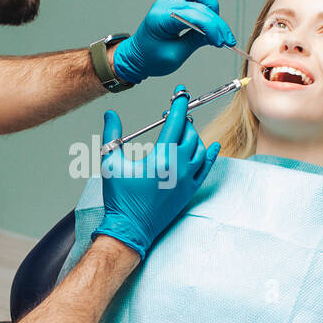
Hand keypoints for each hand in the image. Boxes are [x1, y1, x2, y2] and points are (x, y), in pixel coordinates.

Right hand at [94, 86, 219, 259]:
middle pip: (189, 134)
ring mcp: (187, 180)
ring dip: (192, 136)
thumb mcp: (110, 163)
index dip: (179, 105)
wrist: (130, 229)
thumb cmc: (119, 198)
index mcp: (162, 157)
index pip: (176, 122)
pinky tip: (212, 147)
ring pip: (199, 149)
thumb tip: (111, 114)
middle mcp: (179, 167)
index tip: (181, 94)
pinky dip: (209, 155)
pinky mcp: (190, 191)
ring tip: (183, 130)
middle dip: (182, 120)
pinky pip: (205, 168)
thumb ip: (112, 135)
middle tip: (173, 114)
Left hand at [110, 0, 236, 84]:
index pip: (193, 15)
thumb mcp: (175, 55)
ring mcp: (170, 1)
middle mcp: (165, 4)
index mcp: (160, 17)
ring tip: (217, 30)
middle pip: (198, 4)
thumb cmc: (150, 58)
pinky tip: (210, 23)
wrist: (136, 57)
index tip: (222, 42)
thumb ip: (196, 41)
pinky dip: (206, 8)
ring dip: (211, 9)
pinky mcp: (175, 3)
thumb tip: (216, 35)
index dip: (211, 27)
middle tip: (226, 40)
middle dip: (216, 23)